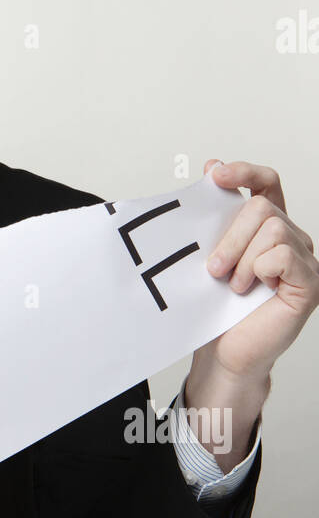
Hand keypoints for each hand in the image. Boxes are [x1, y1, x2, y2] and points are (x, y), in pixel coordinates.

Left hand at [198, 159, 318, 379]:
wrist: (223, 351)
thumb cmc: (217, 307)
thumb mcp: (209, 253)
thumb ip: (215, 215)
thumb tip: (212, 166)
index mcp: (267, 226)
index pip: (267, 182)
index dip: (244, 171)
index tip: (215, 175)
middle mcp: (291, 238)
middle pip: (263, 207)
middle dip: (231, 236)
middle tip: (213, 267)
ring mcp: (304, 259)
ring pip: (273, 229)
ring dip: (242, 257)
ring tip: (232, 284)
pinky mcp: (309, 282)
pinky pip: (284, 255)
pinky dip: (260, 269)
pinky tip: (252, 288)